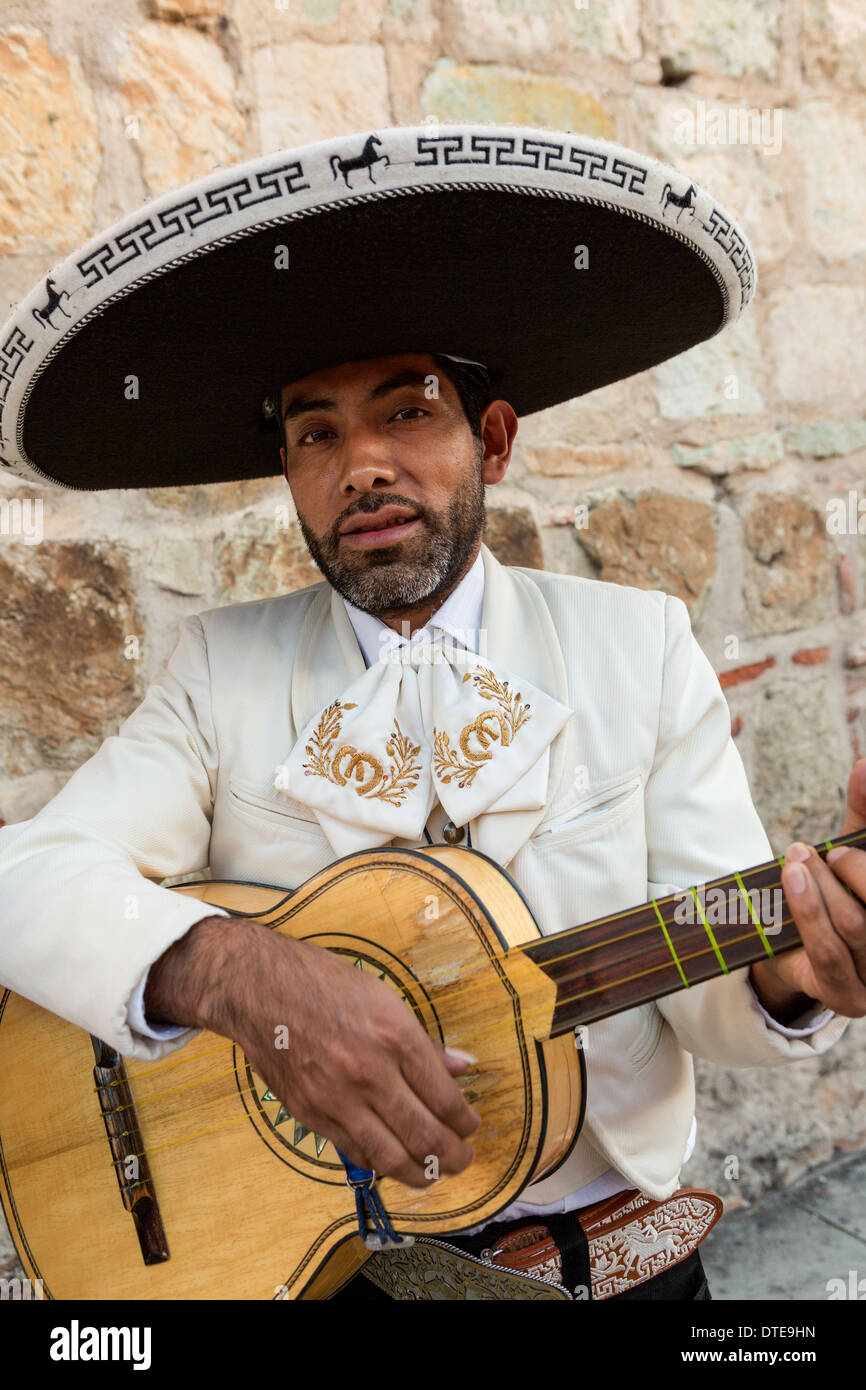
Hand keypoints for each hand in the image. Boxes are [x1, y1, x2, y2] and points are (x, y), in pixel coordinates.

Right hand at [146, 916, 479, 1186]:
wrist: (260, 989)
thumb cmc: (325, 984)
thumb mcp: (385, 998)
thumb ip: (424, 1041)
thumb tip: (462, 1066)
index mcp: (396, 1037)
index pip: (445, 1099)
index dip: (465, 1123)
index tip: (471, 1127)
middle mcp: (370, 1073)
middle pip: (425, 1136)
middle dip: (453, 1156)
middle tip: (463, 1159)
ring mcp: (338, 1099)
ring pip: (392, 1157)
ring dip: (421, 1174)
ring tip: (435, 1174)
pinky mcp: (311, 1115)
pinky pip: (355, 1152)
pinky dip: (380, 1162)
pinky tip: (393, 1160)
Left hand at [749, 758, 865, 1021]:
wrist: (789, 951)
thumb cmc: (836, 893)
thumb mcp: (853, 853)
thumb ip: (864, 814)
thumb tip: (864, 764)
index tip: (842, 846)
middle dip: (855, 870)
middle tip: (823, 851)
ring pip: (857, 926)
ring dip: (822, 886)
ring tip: (797, 858)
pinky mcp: (846, 998)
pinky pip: (828, 952)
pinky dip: (808, 911)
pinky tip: (793, 879)